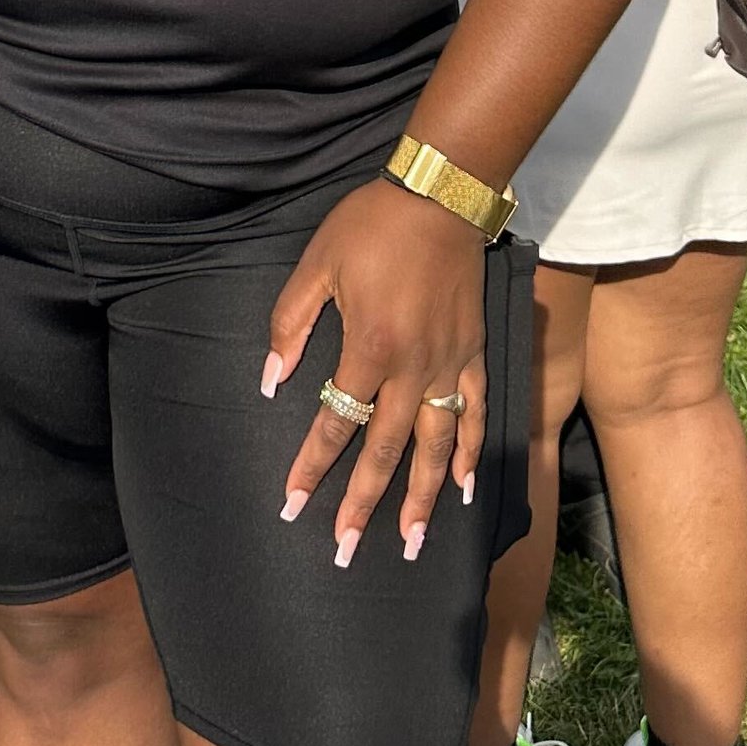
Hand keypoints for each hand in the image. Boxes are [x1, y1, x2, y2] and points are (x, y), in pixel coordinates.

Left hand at [262, 180, 487, 566]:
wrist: (440, 195)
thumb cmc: (371, 225)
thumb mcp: (316, 265)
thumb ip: (290, 323)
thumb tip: (270, 380)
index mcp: (368, 348)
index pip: (334, 422)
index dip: (312, 466)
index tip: (293, 505)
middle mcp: (412, 367)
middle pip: (385, 451)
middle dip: (363, 504)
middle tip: (346, 550)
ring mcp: (449, 364)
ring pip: (436, 446)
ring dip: (422, 498)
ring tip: (412, 543)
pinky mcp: (474, 354)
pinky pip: (476, 414)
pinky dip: (471, 453)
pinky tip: (464, 488)